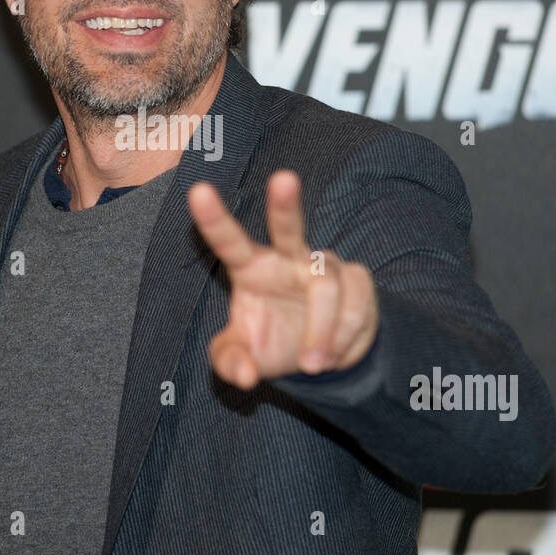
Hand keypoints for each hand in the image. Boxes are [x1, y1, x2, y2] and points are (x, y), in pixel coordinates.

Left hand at [186, 169, 379, 389]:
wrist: (321, 357)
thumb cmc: (271, 341)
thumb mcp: (243, 357)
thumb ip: (231, 363)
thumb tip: (244, 376)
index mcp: (251, 268)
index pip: (230, 241)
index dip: (213, 219)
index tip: (197, 192)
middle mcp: (288, 258)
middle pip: (288, 228)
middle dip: (285, 204)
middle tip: (283, 178)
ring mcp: (326, 265)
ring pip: (327, 289)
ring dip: (321, 334)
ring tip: (312, 365)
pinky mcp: (358, 279)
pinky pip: (356, 308)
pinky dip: (343, 340)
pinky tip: (334, 355)